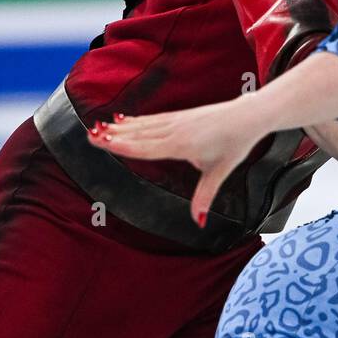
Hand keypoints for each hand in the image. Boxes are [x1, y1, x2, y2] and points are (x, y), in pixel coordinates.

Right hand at [89, 100, 266, 226]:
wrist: (248, 116)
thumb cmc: (235, 143)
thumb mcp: (220, 172)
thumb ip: (205, 196)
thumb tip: (198, 221)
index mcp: (182, 145)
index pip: (146, 147)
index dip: (122, 145)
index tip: (102, 141)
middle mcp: (175, 131)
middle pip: (139, 134)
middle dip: (114, 135)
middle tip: (90, 134)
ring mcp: (177, 121)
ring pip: (143, 125)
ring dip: (121, 127)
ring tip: (99, 126)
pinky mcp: (181, 116)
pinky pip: (153, 119)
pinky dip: (136, 120)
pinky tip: (124, 119)